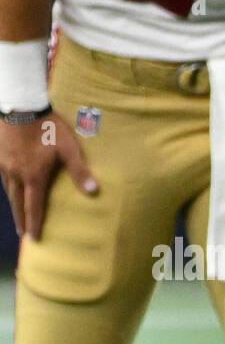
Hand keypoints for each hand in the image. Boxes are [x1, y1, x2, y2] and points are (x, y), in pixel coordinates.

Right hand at [0, 112, 96, 239]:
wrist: (20, 104)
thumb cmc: (47, 126)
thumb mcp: (68, 148)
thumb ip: (80, 171)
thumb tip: (94, 192)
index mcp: (33, 176)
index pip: (34, 206)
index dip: (35, 223)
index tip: (33, 239)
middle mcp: (15, 173)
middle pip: (17, 202)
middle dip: (21, 219)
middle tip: (23, 233)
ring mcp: (4, 163)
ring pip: (8, 189)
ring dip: (13, 204)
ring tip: (17, 213)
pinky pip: (2, 176)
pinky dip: (8, 186)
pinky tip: (10, 187)